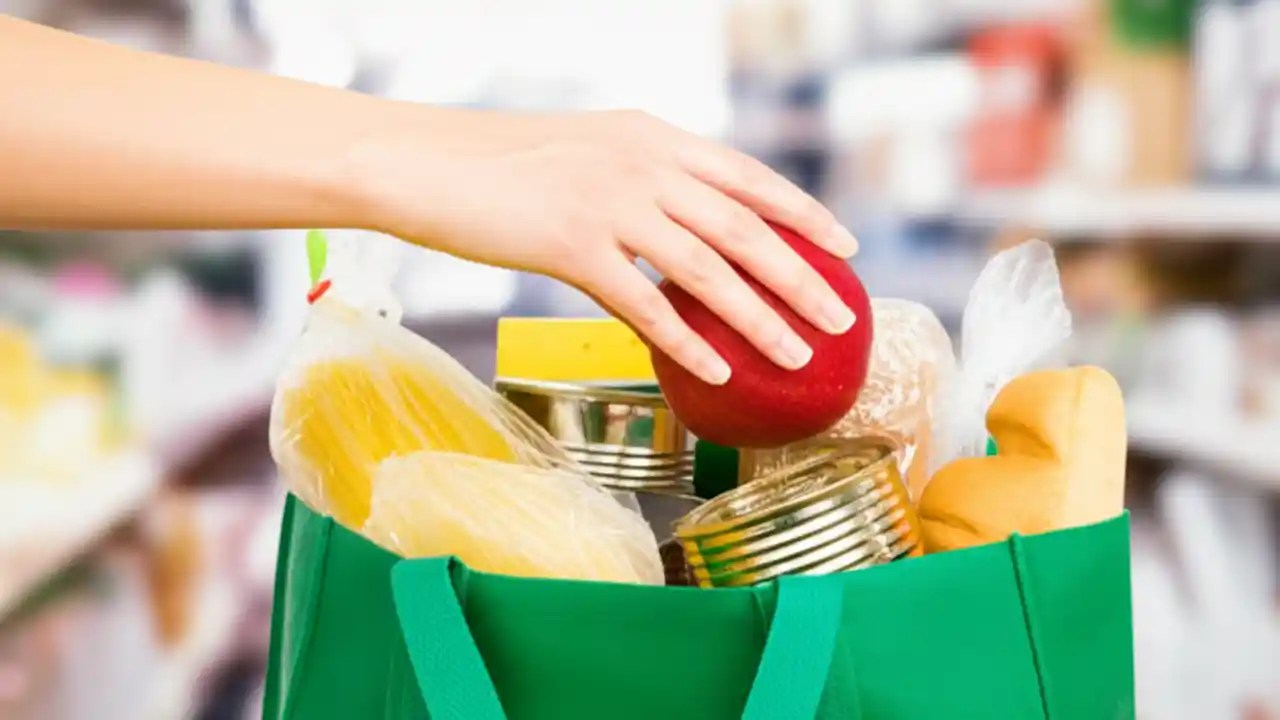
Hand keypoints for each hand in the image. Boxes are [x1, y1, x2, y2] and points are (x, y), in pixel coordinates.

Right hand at [346, 108, 859, 385]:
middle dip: (803, 277)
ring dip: (761, 319)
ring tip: (799, 356)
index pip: (750, 177)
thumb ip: (645, 180)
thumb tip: (688, 229)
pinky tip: (717, 372)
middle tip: (842, 317)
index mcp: (654, 138)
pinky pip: (645, 305)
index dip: (804, 214)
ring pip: (708, 272)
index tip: (845, 247)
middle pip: (745, 229)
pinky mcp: (572, 246)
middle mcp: (644, 164)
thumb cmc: (505, 165)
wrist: (427, 161)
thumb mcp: (590, 153)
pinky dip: (687, 343)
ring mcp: (610, 203)